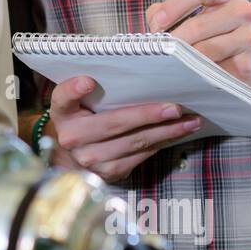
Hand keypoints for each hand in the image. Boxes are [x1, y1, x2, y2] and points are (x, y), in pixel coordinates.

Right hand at [48, 75, 201, 183]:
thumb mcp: (75, 103)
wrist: (70, 157)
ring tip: (188, 122)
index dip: (74, 90)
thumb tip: (124, 76)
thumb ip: (87, 90)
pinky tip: (175, 134)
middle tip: (174, 108)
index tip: (88, 81)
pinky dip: (160, 143)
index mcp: (62, 114)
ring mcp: (91, 160)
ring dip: (165, 132)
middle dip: (148, 115)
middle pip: (114, 124)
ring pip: (134, 143)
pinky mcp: (108, 173)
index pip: (63, 99)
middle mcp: (72, 138)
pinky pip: (140, 156)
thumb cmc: (80, 120)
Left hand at [147, 0, 250, 104]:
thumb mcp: (203, 18)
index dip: (174, 4)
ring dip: (184, 59)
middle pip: (197, 24)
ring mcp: (250, 37)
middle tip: (158, 51)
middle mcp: (244, 10)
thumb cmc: (222, 39)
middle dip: (173, 40)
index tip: (157, 23)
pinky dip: (198, 74)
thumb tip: (154, 21)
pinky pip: (213, 70)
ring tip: (174, 64)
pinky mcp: (249, 64)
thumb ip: (174, 14)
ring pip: (204, 49)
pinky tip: (194, 76)